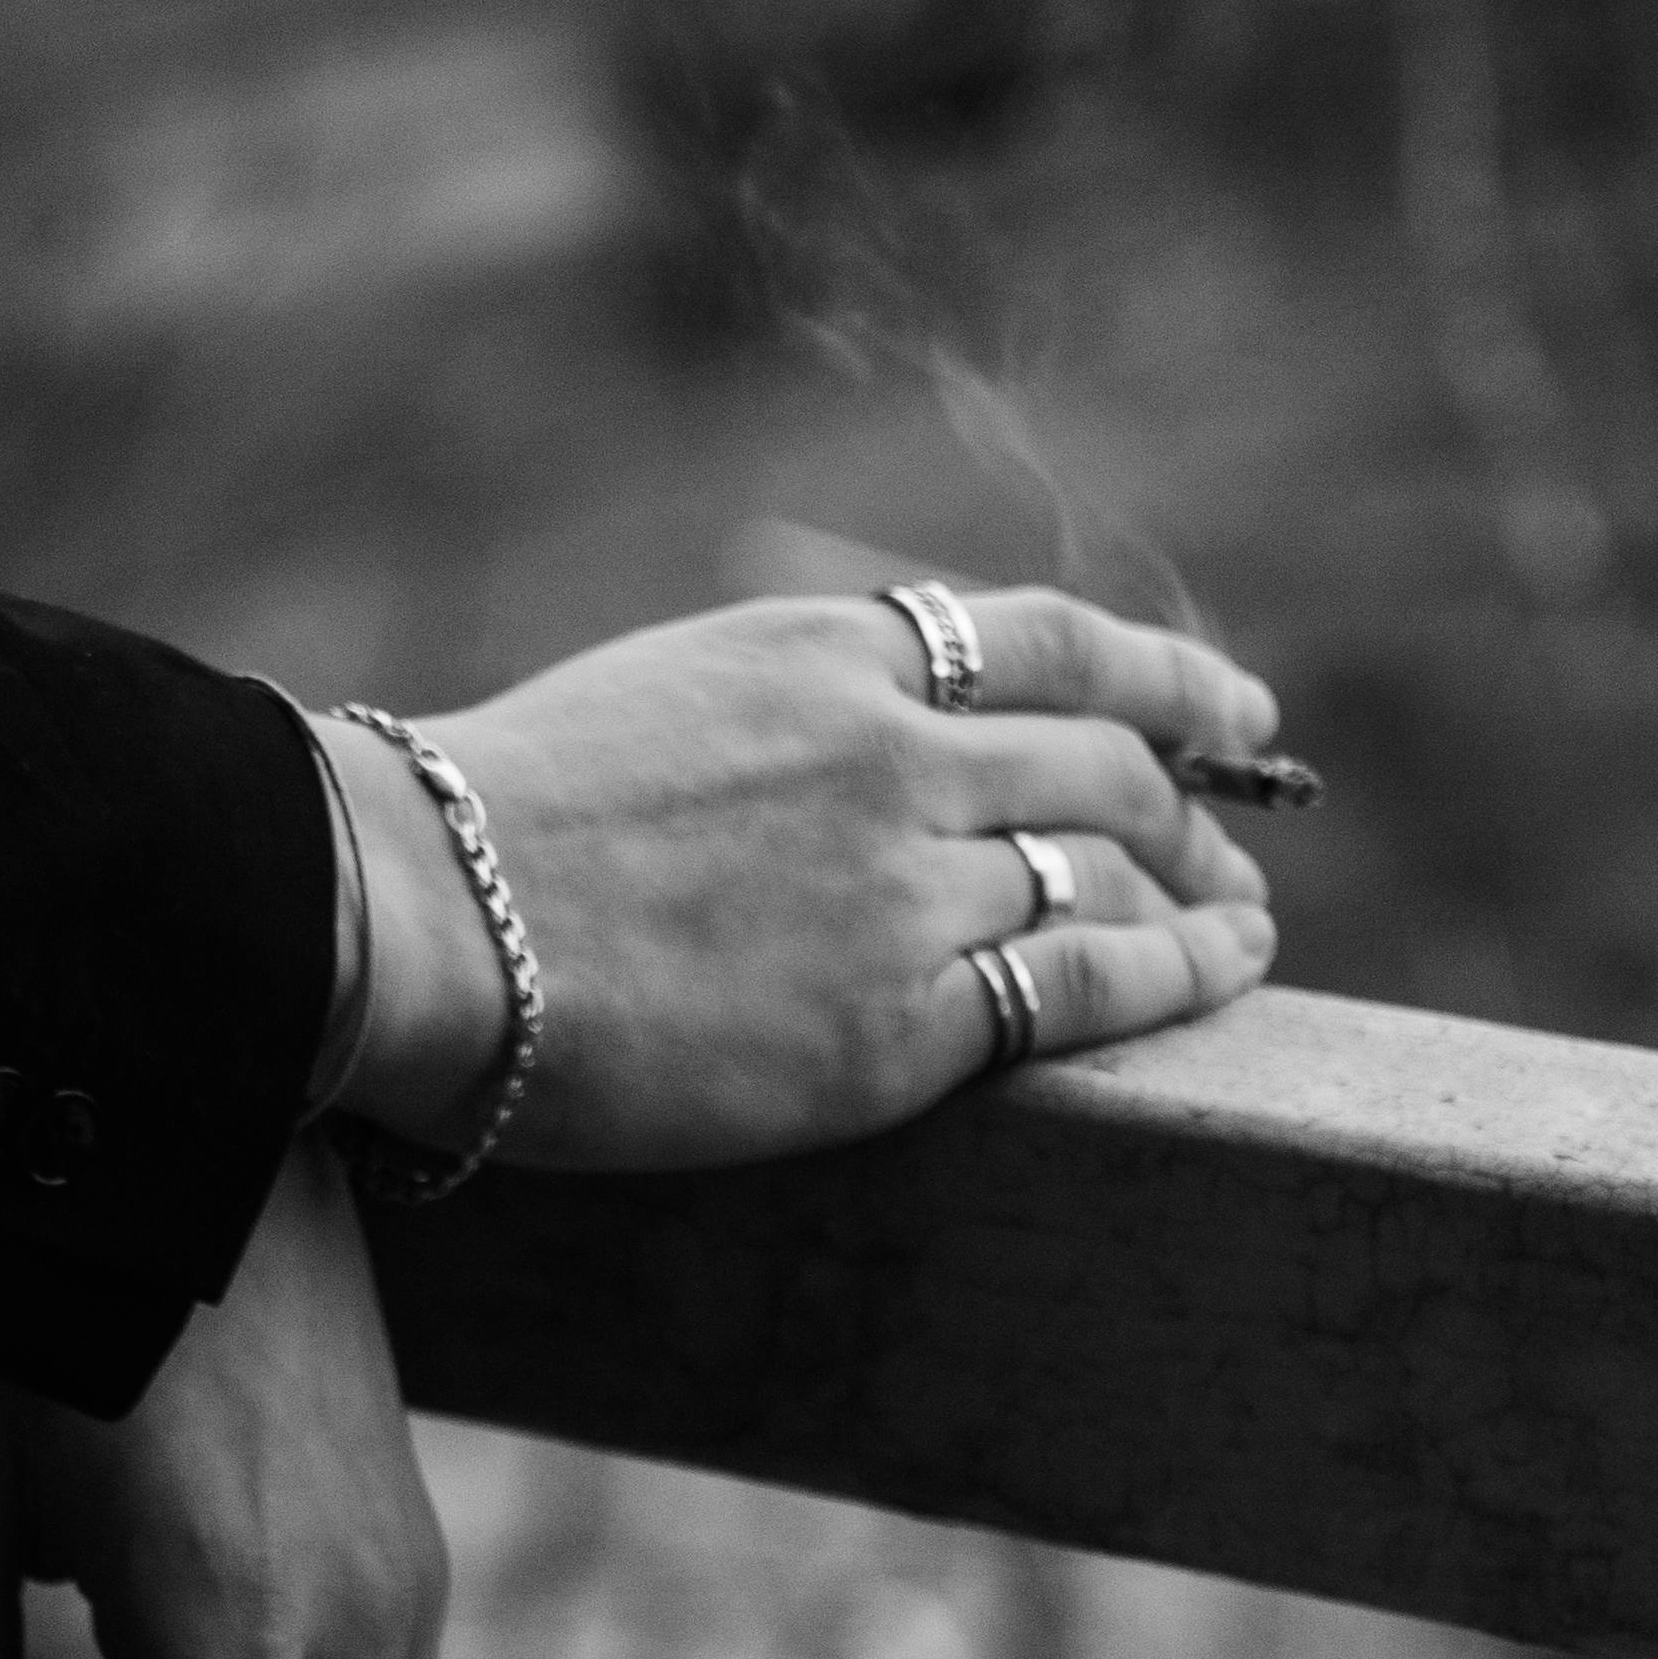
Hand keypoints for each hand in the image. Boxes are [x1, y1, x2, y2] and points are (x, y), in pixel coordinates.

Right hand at [324, 585, 1281, 1167]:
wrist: (417, 919)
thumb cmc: (488, 823)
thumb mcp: (665, 695)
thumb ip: (790, 709)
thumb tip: (879, 741)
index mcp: (825, 651)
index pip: (1045, 639)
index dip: (1164, 672)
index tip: (1231, 707)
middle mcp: (889, 749)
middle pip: (1103, 762)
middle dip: (1190, 805)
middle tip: (1226, 846)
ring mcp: (898, 881)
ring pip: (1107, 871)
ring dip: (1196, 898)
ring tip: (1239, 930)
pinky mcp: (892, 1019)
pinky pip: (1081, 980)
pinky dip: (1173, 974)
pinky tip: (1214, 980)